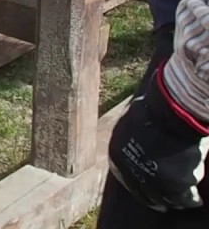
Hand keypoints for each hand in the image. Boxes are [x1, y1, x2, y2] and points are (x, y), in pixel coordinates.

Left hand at [107, 63, 208, 211]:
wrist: (171, 112)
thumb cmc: (154, 109)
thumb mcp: (131, 123)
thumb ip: (134, 138)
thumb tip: (139, 144)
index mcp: (117, 154)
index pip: (125, 178)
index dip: (137, 186)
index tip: (145, 190)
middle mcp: (132, 171)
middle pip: (144, 193)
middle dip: (154, 199)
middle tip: (162, 204)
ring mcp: (154, 180)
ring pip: (167, 199)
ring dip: (174, 201)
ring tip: (181, 202)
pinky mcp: (177, 185)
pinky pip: (186, 198)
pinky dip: (192, 199)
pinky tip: (196, 200)